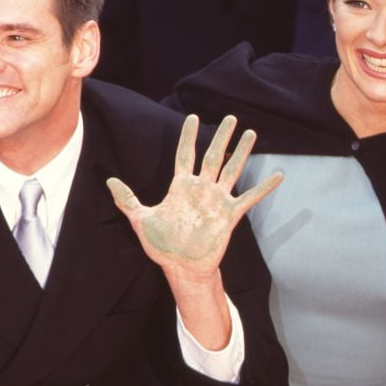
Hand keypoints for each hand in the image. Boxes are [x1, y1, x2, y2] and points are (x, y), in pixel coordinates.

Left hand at [107, 114, 281, 281]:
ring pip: (232, 170)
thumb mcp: (140, 220)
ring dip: (241, 152)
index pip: (186, 154)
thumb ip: (127, 199)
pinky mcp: (230, 215)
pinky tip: (277, 175)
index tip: (193, 118)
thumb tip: (108, 181)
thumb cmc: (162, 245)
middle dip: (222, 136)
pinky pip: (249, 198)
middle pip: (213, 156)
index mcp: (181, 186)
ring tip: (251, 133)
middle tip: (231, 117)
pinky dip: (263, 187)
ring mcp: (217, 200)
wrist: (182, 268)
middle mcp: (201, 189)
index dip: (189, 136)